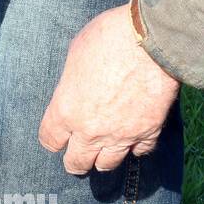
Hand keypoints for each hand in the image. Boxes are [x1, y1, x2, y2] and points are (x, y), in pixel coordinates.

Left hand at [39, 3, 179, 174]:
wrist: (153, 38)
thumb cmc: (109, 38)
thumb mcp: (75, 55)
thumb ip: (71, 81)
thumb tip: (73, 86)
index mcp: (65, 111)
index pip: (49, 141)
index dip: (53, 140)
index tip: (58, 138)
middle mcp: (90, 130)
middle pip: (76, 162)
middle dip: (76, 161)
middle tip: (79, 156)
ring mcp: (120, 134)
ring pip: (107, 164)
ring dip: (103, 159)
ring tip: (104, 152)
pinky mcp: (148, 131)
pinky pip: (140, 152)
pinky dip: (137, 148)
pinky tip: (134, 140)